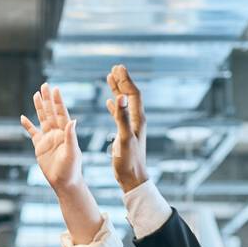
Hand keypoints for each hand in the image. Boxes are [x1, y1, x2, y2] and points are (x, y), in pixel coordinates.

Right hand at [21, 82, 81, 192]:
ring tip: (36, 94)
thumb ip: (71, 136)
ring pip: (42, 119)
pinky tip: (23, 117)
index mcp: (65, 132)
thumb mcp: (72, 152)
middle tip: (45, 85)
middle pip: (51, 112)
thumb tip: (73, 121)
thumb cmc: (71, 168)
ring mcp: (47, 138)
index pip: (61, 113)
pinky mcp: (39, 146)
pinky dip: (27, 125)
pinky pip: (32, 133)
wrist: (63, 182)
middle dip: (47, 99)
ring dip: (39, 107)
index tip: (55, 89)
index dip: (57, 101)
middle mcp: (57, 132)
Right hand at [105, 64, 148, 192]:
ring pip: (125, 103)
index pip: (133, 94)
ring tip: (110, 78)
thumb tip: (119, 97)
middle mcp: (137, 121)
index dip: (126, 80)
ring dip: (118, 90)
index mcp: (137, 120)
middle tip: (115, 68)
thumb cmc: (129, 162)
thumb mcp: (124, 139)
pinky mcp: (126, 133)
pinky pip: (120, 114)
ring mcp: (132, 126)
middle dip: (123, 81)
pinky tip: (109, 101)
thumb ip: (122, 118)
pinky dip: (114, 105)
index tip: (117, 68)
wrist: (132, 179)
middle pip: (130, 95)